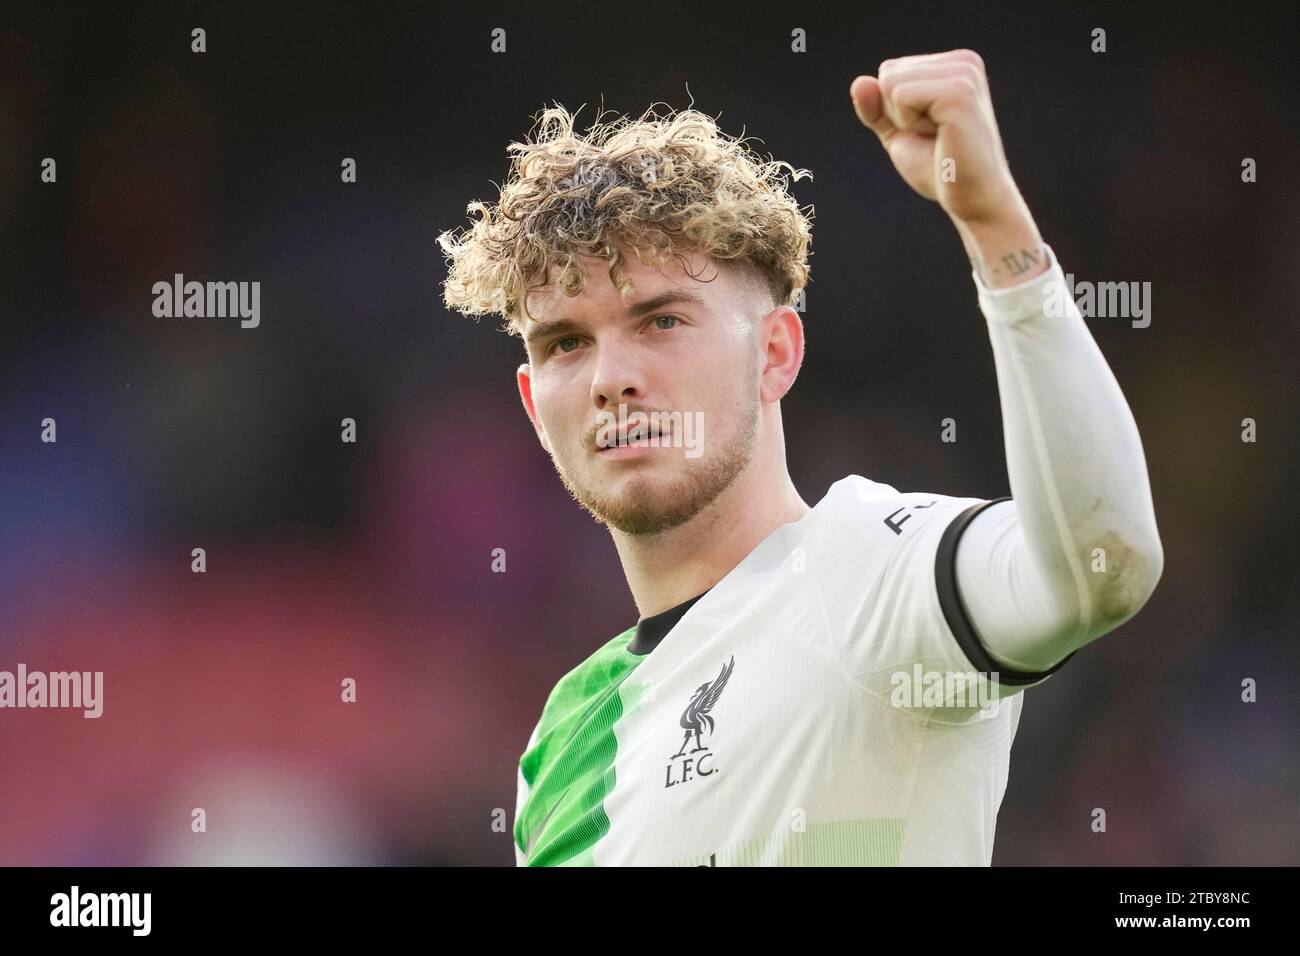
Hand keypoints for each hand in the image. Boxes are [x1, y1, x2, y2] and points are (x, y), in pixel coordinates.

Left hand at [851, 50, 1046, 286]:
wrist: (972, 201)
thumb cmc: (939, 170)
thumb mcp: (899, 133)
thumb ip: (876, 107)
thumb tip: (859, 81)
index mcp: (955, 65)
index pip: (890, 71)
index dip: (895, 111)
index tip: (929, 131)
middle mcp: (963, 62)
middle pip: (888, 73)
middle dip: (897, 114)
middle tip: (934, 137)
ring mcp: (964, 74)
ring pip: (891, 82)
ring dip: (904, 121)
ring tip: (938, 137)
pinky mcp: (958, 92)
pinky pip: (900, 95)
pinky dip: (909, 124)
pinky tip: (940, 137)